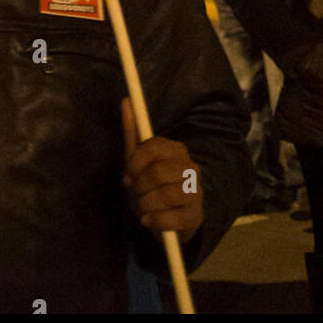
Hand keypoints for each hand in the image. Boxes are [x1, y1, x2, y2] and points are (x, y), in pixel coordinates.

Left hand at [122, 97, 202, 244]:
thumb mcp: (139, 160)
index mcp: (177, 150)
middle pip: (158, 172)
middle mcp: (191, 167)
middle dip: (139, 186)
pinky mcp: (195, 215)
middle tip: (136, 193)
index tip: (128, 174)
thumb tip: (126, 100)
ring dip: (145, 205)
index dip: (135, 162)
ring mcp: (196, 192)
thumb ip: (133, 131)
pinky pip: (171, 219)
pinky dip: (153, 221)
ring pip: (164, 196)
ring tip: (143, 207)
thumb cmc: (152, 185)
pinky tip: (149, 220)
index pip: (153, 147)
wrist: (171, 219)